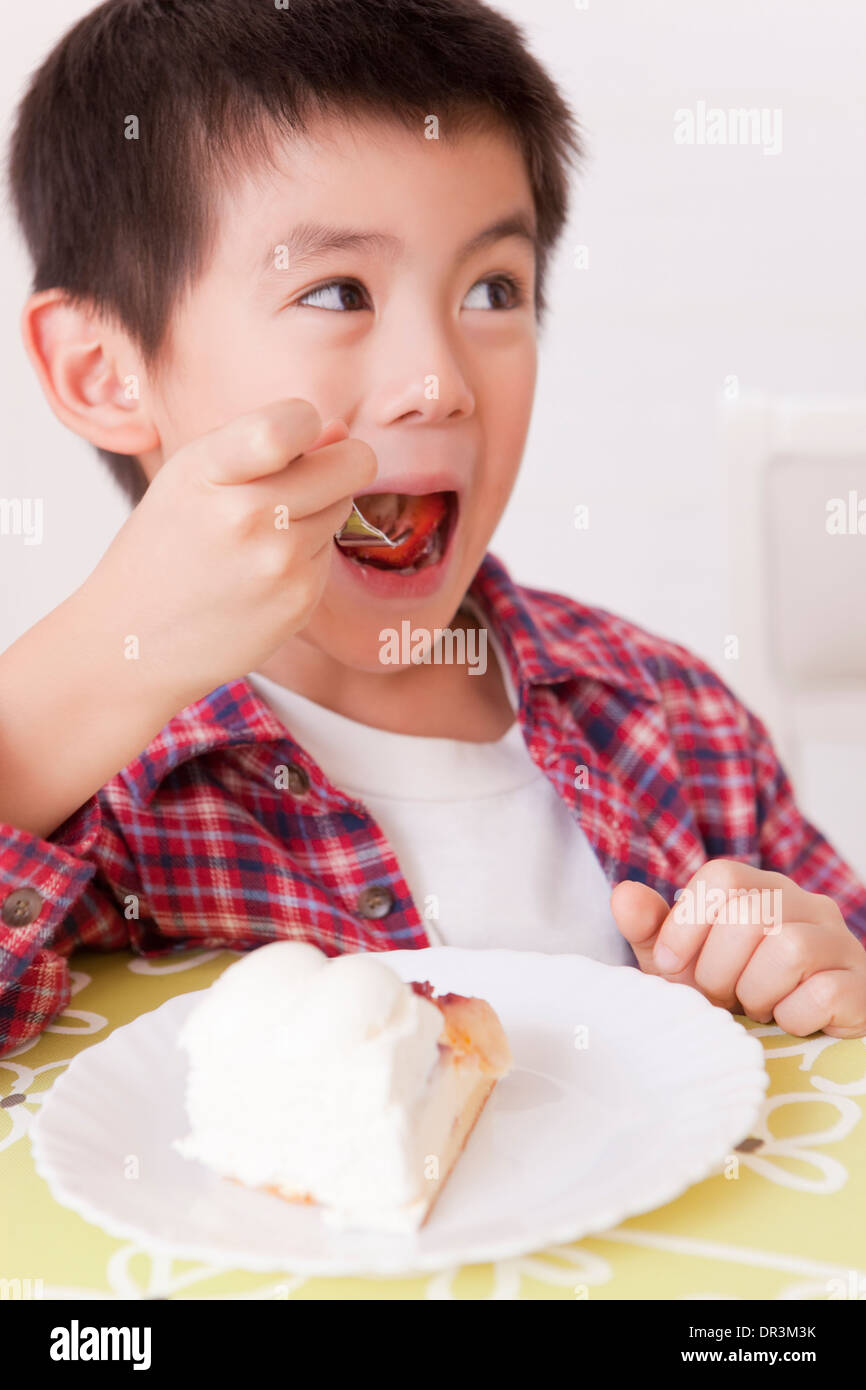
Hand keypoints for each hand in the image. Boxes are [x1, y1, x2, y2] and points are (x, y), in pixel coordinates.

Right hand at [80, 399, 375, 704]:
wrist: (135, 639)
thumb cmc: (165, 545)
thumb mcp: (191, 476)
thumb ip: (264, 444)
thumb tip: (339, 432)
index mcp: (208, 469)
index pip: (293, 424)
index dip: (307, 423)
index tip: (295, 437)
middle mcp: (247, 515)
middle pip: (353, 464)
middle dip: (339, 463)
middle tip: (303, 479)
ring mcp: (279, 563)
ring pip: (344, 505)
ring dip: (317, 510)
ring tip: (261, 535)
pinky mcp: (301, 601)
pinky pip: (330, 553)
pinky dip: (306, 554)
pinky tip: (260, 572)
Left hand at [610, 860, 865, 1036]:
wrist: (798, 1041)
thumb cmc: (735, 994)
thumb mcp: (683, 965)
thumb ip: (652, 930)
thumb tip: (622, 895)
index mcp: (761, 888)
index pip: (722, 878)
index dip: (686, 925)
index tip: (669, 966)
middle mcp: (805, 903)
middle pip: (749, 914)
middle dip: (717, 970)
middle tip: (721, 997)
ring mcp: (839, 941)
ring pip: (787, 949)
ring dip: (756, 993)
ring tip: (757, 1007)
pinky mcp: (860, 985)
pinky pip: (822, 993)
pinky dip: (793, 1018)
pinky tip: (789, 1023)